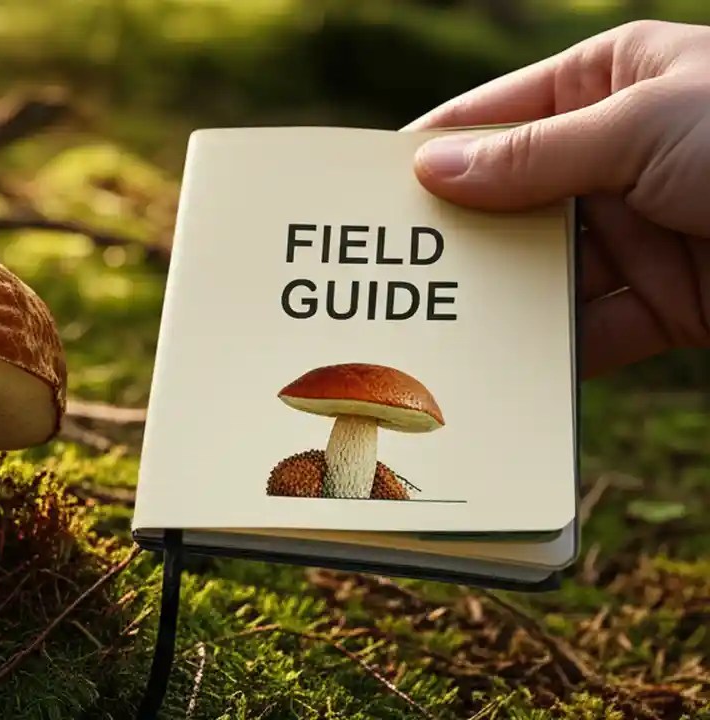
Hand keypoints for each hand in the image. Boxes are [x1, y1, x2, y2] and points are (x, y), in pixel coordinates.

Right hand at [405, 19, 709, 377]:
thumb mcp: (644, 124)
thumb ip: (533, 155)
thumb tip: (433, 170)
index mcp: (612, 82)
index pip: (493, 117)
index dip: (427, 152)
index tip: (363, 193)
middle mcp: (618, 154)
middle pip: (507, 201)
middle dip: (450, 237)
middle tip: (380, 269)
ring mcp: (641, 231)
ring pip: (540, 271)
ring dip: (491, 301)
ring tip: (424, 325)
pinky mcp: (667, 302)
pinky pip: (588, 330)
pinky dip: (546, 353)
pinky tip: (496, 370)